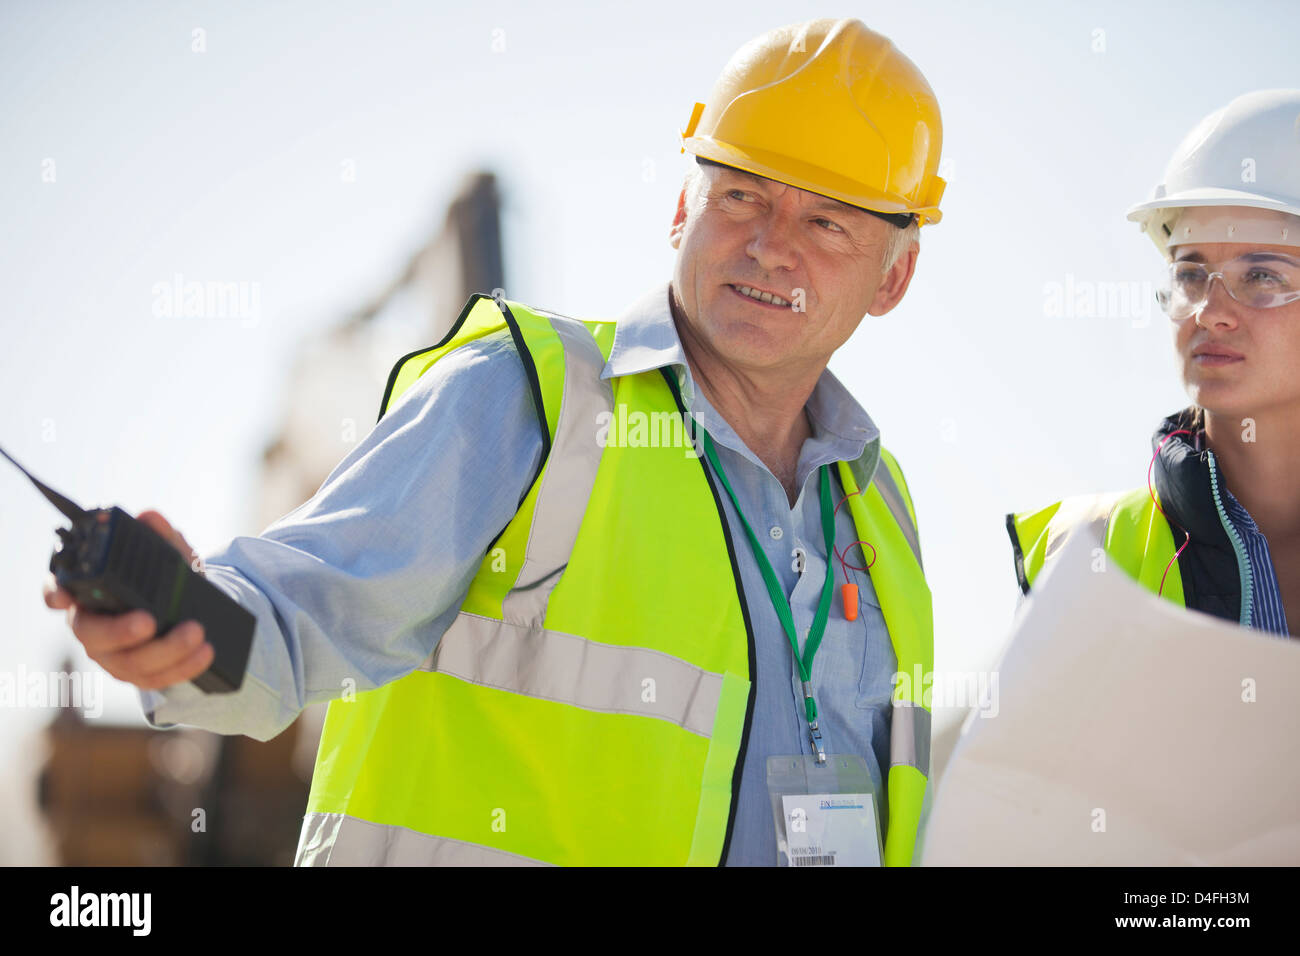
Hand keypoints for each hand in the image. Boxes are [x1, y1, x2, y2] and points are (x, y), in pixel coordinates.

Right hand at [42, 509, 213, 690]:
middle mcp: (93, 626)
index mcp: (90, 593)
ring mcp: (113, 654)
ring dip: (165, 650)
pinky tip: (205, 654)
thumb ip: (161, 536)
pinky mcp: (137, 674)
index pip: (56, 591)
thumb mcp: (171, 556)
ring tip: (197, 633)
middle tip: (149, 620)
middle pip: (92, 634)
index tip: (64, 597)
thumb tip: (149, 516)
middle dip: (120, 631)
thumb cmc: (168, 581)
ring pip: (129, 662)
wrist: (192, 612)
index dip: (54, 594)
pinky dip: (183, 667)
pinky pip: (155, 679)